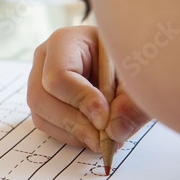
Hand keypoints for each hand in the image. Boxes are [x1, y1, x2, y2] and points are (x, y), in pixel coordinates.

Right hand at [29, 25, 151, 150]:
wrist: (129, 60)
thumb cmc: (130, 58)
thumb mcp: (139, 75)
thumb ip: (132, 102)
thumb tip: (114, 132)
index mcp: (66, 41)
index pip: (58, 75)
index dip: (81, 101)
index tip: (105, 118)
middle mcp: (45, 59)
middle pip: (41, 98)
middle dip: (73, 123)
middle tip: (103, 138)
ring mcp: (40, 80)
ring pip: (41, 115)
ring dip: (73, 133)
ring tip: (104, 138)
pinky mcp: (46, 100)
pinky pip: (47, 125)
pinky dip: (71, 136)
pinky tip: (95, 134)